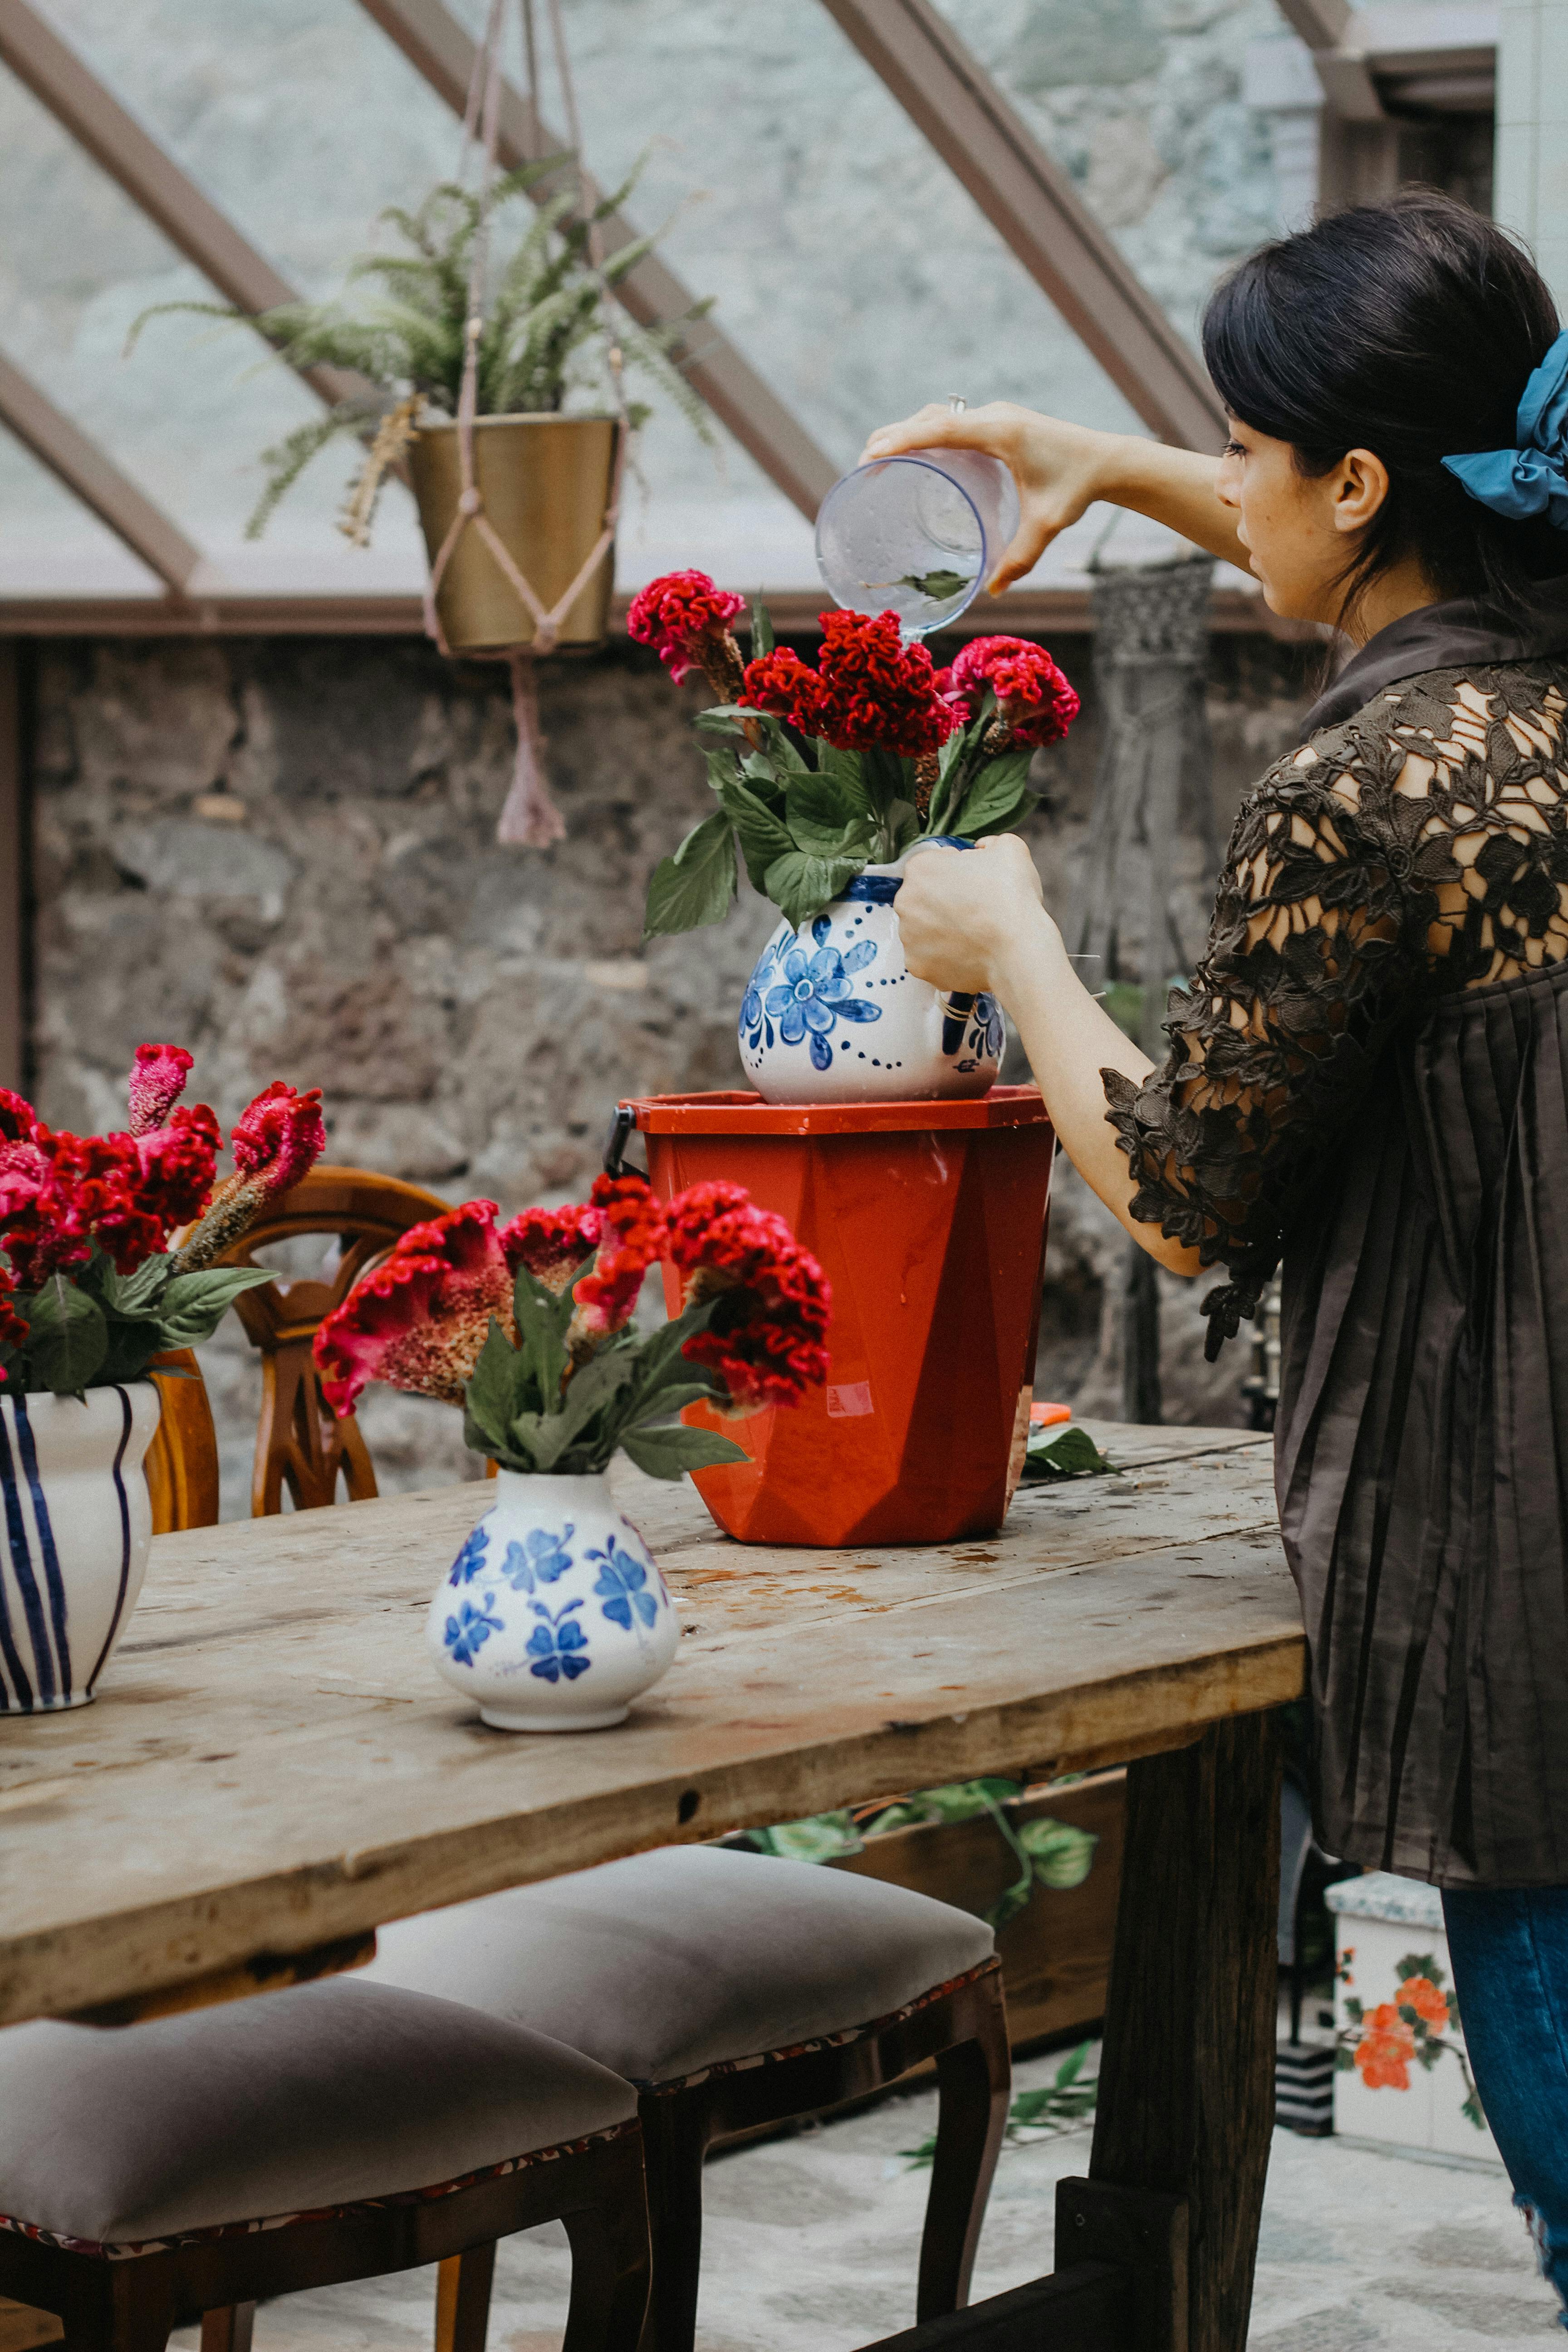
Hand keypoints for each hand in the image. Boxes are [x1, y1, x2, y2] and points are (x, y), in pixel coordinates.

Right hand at [859, 402, 1125, 591]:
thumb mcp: (1047, 524)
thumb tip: (993, 590)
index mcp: (1001, 432)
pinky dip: (929, 432)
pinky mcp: (999, 423)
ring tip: (880, 455)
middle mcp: (994, 417)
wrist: (1107, 460)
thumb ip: (1020, 557)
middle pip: (932, 417)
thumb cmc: (1078, 488)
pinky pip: (954, 421)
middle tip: (864, 461)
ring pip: (940, 415)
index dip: (903, 439)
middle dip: (894, 435)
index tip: (872, 454)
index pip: (941, 429)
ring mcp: (996, 416)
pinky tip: (917, 453)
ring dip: (909, 430)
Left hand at [894, 836, 1050, 997]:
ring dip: (943, 929)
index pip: (934, 864)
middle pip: (924, 897)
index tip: (976, 881)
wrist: (1018, 949)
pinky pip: (930, 957)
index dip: (957, 870)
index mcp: (920, 868)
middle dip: (945, 901)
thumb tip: (981, 851)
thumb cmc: (1012, 896)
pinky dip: (945, 956)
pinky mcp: (918, 966)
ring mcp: (909, 938)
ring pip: (925, 929)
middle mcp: (905, 902)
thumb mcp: (1008, 849)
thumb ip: (988, 844)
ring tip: (974, 933)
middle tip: (976, 909)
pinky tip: (969, 952)